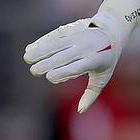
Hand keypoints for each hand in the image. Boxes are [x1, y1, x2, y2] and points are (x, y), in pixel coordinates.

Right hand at [24, 0, 139, 112]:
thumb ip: (91, 95)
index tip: (49, 78)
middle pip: (62, 56)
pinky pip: (54, 35)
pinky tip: (31, 48)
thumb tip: (80, 111)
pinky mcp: (70, 29)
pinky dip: (42, 41)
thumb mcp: (103, 78)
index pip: (75, 68)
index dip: (61, 72)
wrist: (112, 31)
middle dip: (46, 63)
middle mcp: (85, 47)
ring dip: (40, 51)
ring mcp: (77, 37)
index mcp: (94, 61)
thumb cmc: (106, 60)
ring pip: (56, 44)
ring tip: (27, 58)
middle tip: (34, 71)